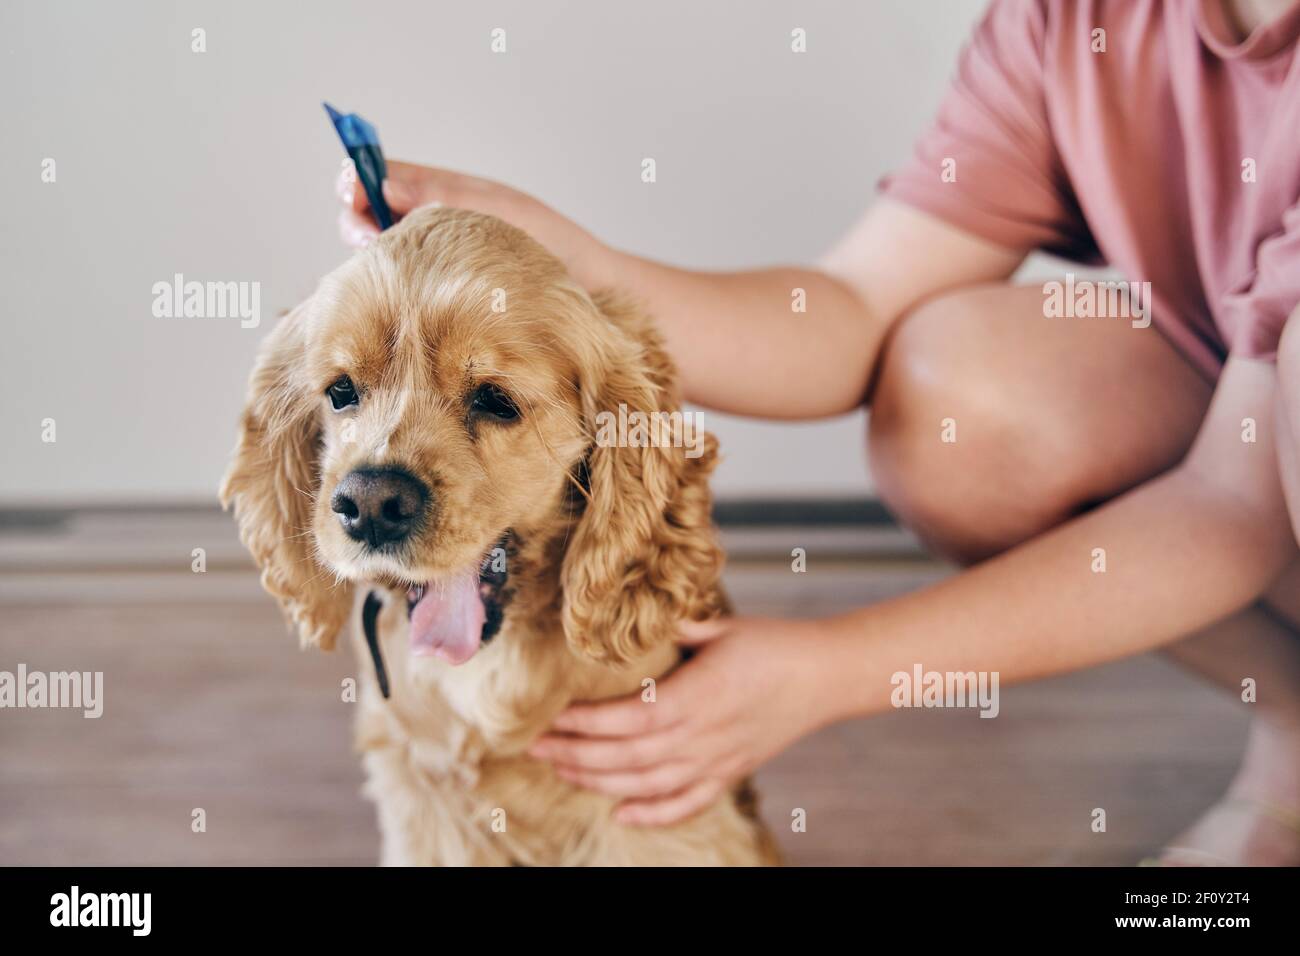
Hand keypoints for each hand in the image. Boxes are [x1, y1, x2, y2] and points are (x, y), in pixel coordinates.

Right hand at [335, 159, 613, 288]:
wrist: (594, 295)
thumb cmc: (557, 250)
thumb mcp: (501, 214)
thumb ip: (445, 197)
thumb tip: (383, 185)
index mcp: (448, 193)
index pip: (381, 176)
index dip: (358, 183)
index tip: (353, 198)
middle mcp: (436, 224)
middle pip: (369, 214)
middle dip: (359, 223)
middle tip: (376, 243)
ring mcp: (437, 260)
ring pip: (383, 252)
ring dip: (377, 259)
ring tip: (399, 274)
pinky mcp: (442, 296)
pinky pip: (402, 287)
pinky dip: (396, 289)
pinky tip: (410, 300)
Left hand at [528, 616, 838, 825]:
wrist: (825, 676)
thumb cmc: (774, 643)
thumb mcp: (721, 626)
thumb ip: (675, 628)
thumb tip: (629, 618)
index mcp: (696, 696)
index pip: (627, 719)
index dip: (585, 724)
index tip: (550, 718)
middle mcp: (702, 736)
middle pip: (626, 758)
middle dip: (575, 755)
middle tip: (534, 746)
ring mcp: (717, 761)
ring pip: (647, 785)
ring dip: (599, 782)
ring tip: (562, 770)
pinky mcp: (731, 773)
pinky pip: (686, 803)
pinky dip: (653, 814)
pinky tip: (621, 812)